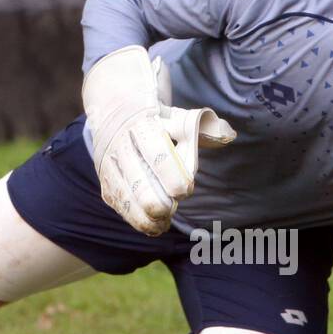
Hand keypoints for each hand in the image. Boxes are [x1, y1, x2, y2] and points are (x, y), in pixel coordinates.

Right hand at [81, 45, 234, 234]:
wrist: (114, 107)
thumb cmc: (157, 118)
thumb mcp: (178, 115)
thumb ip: (203, 127)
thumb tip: (228, 135)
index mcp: (142, 125)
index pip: (157, 154)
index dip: (173, 176)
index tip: (186, 190)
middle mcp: (120, 144)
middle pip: (137, 181)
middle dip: (157, 202)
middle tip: (173, 208)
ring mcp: (108, 164)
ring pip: (124, 197)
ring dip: (145, 216)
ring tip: (164, 222)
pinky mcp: (104, 180)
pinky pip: (118, 204)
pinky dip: (135, 219)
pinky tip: (153, 226)